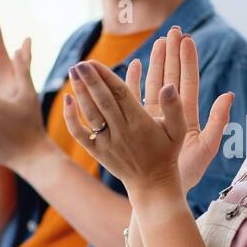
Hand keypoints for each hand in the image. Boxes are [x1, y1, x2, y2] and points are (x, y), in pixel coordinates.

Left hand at [62, 31, 228, 197]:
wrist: (152, 184)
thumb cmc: (167, 153)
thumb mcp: (179, 131)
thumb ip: (174, 107)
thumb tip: (169, 85)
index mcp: (140, 123)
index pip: (120, 94)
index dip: (106, 77)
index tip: (94, 62)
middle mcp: (121, 132)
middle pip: (102, 101)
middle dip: (90, 81)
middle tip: (79, 63)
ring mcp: (107, 143)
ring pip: (90, 114)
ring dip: (80, 92)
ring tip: (73, 72)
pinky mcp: (97, 151)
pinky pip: (80, 134)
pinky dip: (71, 118)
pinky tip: (68, 99)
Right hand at [142, 27, 233, 190]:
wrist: (159, 190)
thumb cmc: (185, 174)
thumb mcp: (206, 148)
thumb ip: (218, 122)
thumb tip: (229, 95)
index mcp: (187, 115)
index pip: (188, 81)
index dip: (188, 60)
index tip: (187, 39)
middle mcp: (171, 113)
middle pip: (172, 76)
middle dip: (172, 53)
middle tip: (173, 30)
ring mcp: (154, 116)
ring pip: (155, 83)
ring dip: (156, 63)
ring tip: (157, 42)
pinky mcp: (139, 122)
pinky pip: (135, 96)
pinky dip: (135, 80)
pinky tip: (134, 65)